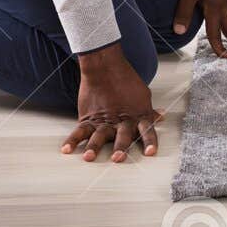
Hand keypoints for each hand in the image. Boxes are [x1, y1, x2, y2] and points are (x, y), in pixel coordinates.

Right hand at [62, 43, 164, 162]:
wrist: (106, 68)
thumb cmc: (126, 81)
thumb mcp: (142, 96)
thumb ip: (148, 111)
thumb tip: (160, 117)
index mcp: (137, 117)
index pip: (147, 131)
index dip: (149, 142)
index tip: (150, 153)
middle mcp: (121, 121)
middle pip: (122, 136)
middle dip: (120, 147)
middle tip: (118, 157)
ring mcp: (104, 121)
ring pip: (100, 136)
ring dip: (94, 146)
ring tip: (88, 156)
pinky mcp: (89, 119)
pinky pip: (79, 131)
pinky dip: (72, 140)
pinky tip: (66, 149)